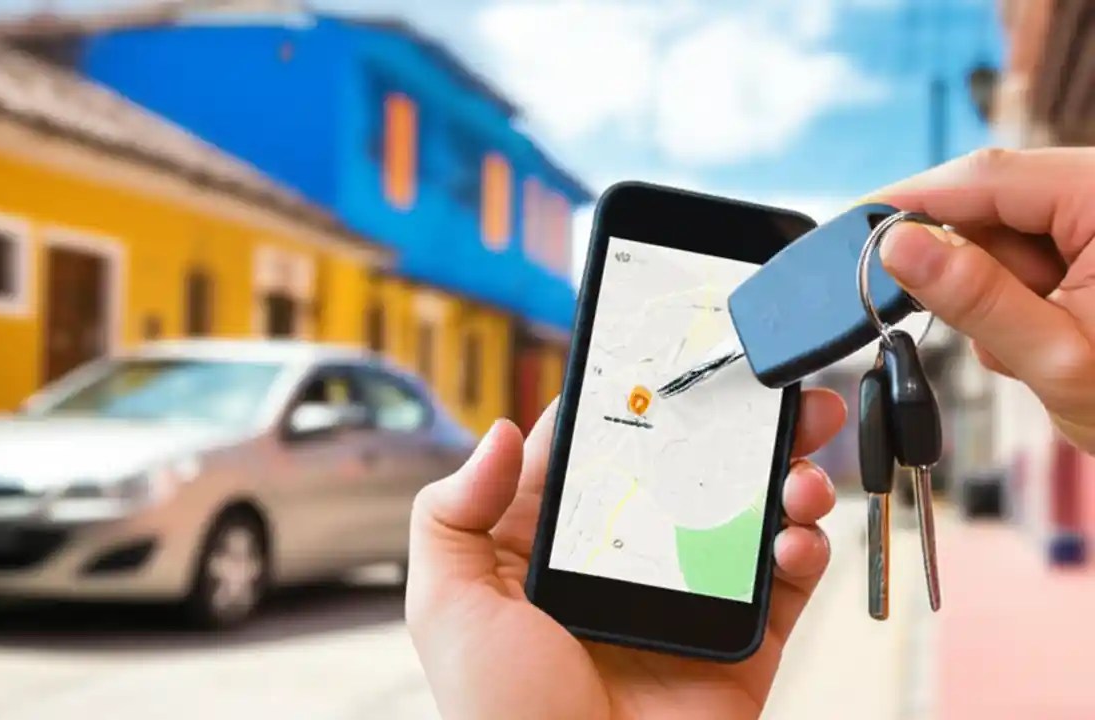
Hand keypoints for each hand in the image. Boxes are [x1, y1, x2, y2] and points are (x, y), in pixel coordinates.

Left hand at [406, 390, 845, 719]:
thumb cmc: (501, 715)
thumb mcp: (448, 605)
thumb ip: (452, 512)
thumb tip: (502, 430)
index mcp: (552, 543)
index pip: (597, 447)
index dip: (632, 396)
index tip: (670, 351)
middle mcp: (623, 558)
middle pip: (687, 468)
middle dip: (734, 422)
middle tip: (772, 388)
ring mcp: (686, 598)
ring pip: (746, 512)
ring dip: (783, 474)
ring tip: (798, 465)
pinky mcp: (741, 643)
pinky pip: (784, 582)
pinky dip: (806, 547)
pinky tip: (800, 534)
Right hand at [873, 148, 1094, 450]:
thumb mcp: (1057, 358)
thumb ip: (973, 296)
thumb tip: (897, 246)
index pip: (990, 177)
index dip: (912, 200)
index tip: (854, 224)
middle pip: (995, 199)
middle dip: (961, 261)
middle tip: (941, 314)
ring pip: (1007, 229)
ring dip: (991, 286)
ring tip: (1022, 348)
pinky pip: (1032, 251)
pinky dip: (1016, 295)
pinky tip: (1039, 336)